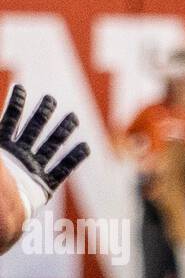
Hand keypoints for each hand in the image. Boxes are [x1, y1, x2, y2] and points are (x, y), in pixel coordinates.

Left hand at [0, 83, 88, 222]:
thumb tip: (2, 108)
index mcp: (1, 150)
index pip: (9, 121)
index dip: (15, 105)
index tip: (21, 88)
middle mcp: (17, 158)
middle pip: (33, 130)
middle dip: (42, 114)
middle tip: (50, 99)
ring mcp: (31, 171)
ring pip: (51, 146)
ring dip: (62, 131)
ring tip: (73, 117)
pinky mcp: (43, 188)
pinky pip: (61, 171)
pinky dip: (73, 159)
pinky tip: (84, 147)